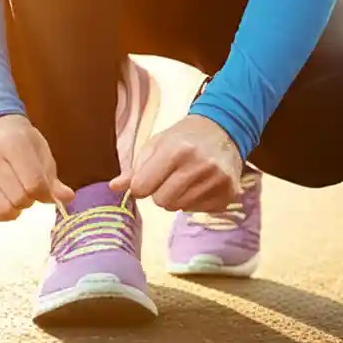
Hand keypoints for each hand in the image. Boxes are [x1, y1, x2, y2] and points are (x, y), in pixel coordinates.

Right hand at [0, 114, 75, 221]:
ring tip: (16, 195)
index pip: (34, 183)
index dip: (45, 193)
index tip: (45, 191)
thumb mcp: (41, 151)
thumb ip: (52, 178)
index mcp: (12, 143)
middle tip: (29, 191)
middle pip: (18, 198)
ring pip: (1, 210)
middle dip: (30, 200)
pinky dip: (2, 213)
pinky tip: (4, 198)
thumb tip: (67, 199)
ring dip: (15, 209)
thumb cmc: (20, 140)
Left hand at [110, 114, 241, 212]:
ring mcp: (217, 181)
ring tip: (185, 179)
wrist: (222, 131)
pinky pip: (197, 211)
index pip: (142, 188)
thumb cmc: (182, 138)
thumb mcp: (155, 145)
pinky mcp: (229, 194)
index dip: (140, 186)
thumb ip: (134, 169)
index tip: (146, 179)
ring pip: (178, 208)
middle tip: (169, 178)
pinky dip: (194, 202)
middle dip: (159, 193)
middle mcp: (199, 166)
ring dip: (176, 198)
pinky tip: (200, 184)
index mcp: (176, 151)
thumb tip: (114, 187)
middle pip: (161, 202)